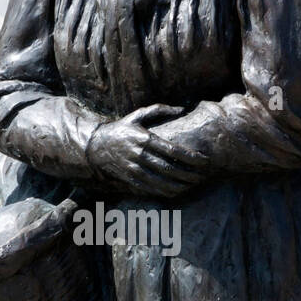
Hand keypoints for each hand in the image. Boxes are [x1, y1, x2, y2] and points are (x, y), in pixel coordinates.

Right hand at [87, 105, 206, 197]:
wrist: (97, 145)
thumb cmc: (122, 128)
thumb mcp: (137, 115)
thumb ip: (159, 110)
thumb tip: (182, 108)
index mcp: (144, 138)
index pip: (172, 149)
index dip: (190, 156)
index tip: (204, 159)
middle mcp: (139, 154)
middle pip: (169, 168)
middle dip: (188, 173)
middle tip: (203, 175)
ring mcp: (134, 168)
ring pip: (161, 181)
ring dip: (179, 185)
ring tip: (193, 185)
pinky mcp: (130, 178)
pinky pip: (150, 188)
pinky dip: (165, 191)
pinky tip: (177, 191)